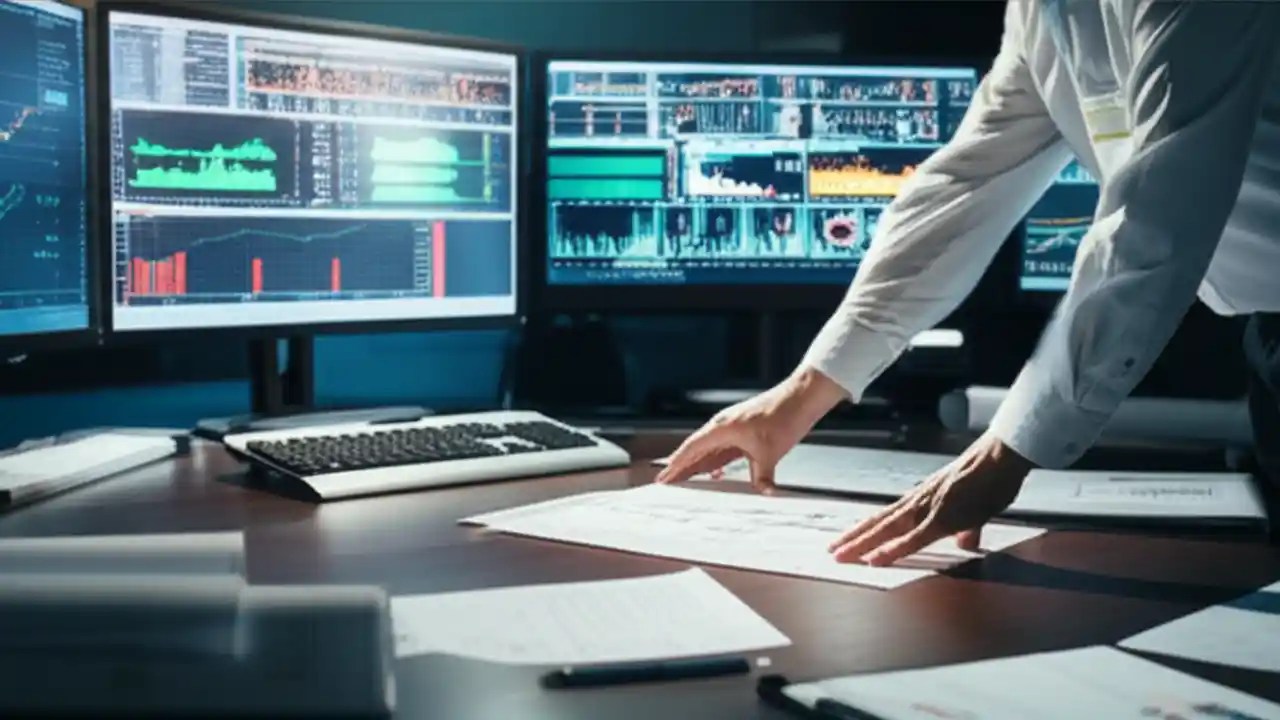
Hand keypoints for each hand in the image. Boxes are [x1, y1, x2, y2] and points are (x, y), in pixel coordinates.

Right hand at [655, 368, 845, 492]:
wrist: (801, 398)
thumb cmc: (783, 416)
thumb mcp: (770, 453)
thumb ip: (762, 477)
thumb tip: (763, 494)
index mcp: (722, 428)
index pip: (691, 449)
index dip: (675, 465)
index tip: (663, 477)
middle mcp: (723, 427)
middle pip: (695, 450)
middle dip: (680, 467)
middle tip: (666, 483)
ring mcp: (733, 428)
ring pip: (709, 451)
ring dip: (697, 466)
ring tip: (684, 482)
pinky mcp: (744, 431)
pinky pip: (723, 450)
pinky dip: (716, 462)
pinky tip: (716, 474)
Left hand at [828, 433, 1034, 565]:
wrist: (1001, 457)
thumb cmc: (990, 477)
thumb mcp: (975, 509)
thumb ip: (967, 528)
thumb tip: (965, 542)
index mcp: (923, 500)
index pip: (887, 518)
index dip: (867, 530)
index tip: (848, 541)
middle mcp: (918, 502)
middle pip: (879, 523)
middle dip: (854, 539)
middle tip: (831, 552)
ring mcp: (927, 507)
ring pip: (886, 529)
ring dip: (862, 543)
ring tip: (841, 555)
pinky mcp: (943, 517)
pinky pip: (912, 539)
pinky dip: (892, 549)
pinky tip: (875, 559)